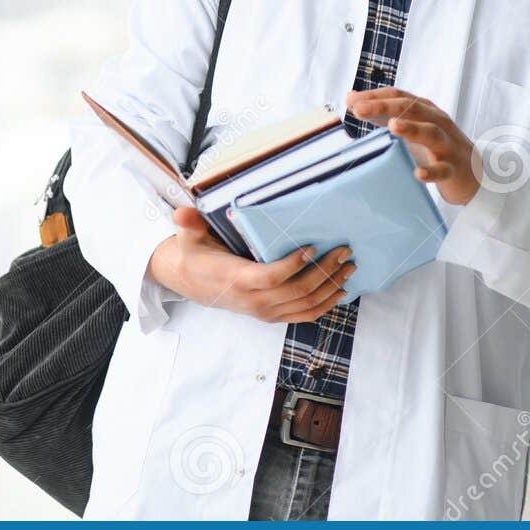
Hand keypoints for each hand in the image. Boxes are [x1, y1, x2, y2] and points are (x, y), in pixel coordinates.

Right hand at [148, 206, 354, 323]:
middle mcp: (254, 301)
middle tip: (343, 251)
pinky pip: (304, 316)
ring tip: (348, 267)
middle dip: (323, 272)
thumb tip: (181, 213)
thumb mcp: (189, 237)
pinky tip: (341, 290)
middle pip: (296, 291)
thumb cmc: (196, 255)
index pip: (270, 277)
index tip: (311, 246)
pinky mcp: (273, 315)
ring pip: (305, 306)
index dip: (292, 265)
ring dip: (330, 287)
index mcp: (237, 280)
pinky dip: (326, 305)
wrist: (192, 283)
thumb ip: (188, 224)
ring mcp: (265, 312)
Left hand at [344, 87, 480, 205]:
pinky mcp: (453, 169)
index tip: (352, 101)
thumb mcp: (409, 126)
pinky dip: (431, 171)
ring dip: (412, 128)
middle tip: (359, 110)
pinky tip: (418, 174)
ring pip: (431, 133)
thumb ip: (381, 112)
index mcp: (424, 110)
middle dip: (385, 107)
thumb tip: (351, 98)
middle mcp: (436, 122)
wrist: (473, 174)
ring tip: (392, 126)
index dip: (375, 96)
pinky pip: (443, 169)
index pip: (398, 96)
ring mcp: (447, 145)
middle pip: (412, 108)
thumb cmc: (435, 146)